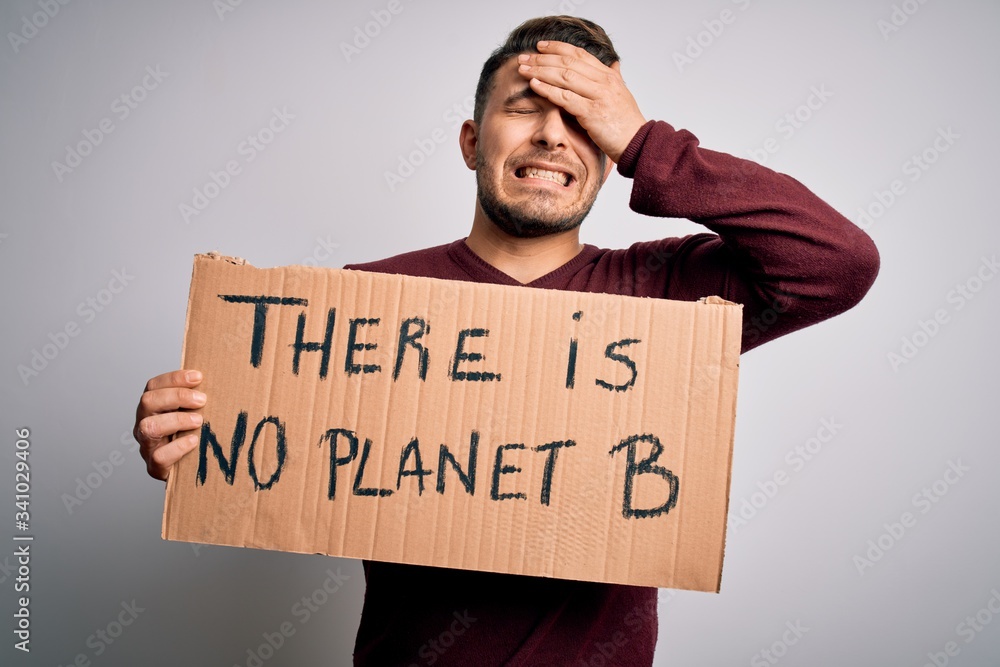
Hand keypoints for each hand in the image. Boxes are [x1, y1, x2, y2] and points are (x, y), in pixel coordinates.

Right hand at [134, 369, 205, 480]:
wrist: (191, 470)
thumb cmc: (193, 435)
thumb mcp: (193, 413)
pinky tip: (193, 441)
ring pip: (149, 427)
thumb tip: (221, 378)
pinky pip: (159, 456)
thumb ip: (197, 398)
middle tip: (202, 400)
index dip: (174, 378)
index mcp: (152, 408)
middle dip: (177, 396)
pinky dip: (177, 447)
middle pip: (148, 401)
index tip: (198, 377)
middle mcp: (144, 424)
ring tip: (199, 421)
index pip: (154, 386)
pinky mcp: (155, 467)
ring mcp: (147, 446)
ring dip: (177, 420)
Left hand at [516, 40, 646, 162]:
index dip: (558, 48)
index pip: (579, 55)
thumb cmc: (627, 122)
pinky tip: (534, 85)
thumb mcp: (622, 95)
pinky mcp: (592, 113)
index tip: (540, 46)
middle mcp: (604, 81)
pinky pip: (565, 98)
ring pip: (564, 76)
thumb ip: (615, 78)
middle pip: (568, 62)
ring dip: (540, 71)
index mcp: (608, 76)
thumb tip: (615, 64)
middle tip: (523, 57)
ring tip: (523, 69)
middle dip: (542, 58)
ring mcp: (598, 96)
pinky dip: (548, 90)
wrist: (639, 143)